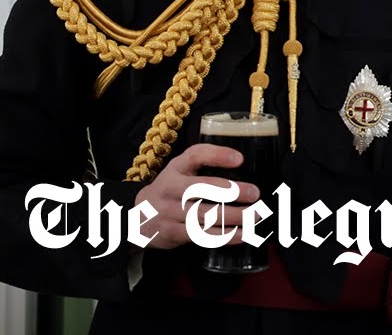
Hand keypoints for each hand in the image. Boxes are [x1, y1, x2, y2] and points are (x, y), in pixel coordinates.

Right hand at [133, 144, 260, 248]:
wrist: (136, 218)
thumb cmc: (170, 190)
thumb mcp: (179, 170)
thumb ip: (203, 164)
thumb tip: (245, 165)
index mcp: (176, 168)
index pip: (195, 155)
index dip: (218, 155)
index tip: (240, 159)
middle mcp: (171, 188)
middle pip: (203, 188)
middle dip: (232, 190)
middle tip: (255, 193)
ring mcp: (171, 212)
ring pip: (206, 214)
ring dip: (235, 216)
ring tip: (256, 215)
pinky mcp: (174, 233)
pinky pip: (203, 236)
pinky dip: (226, 236)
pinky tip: (244, 234)